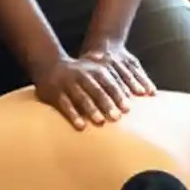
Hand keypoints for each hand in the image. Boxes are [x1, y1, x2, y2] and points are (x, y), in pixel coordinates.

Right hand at [33, 47, 150, 130]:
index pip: (109, 83)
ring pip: (81, 97)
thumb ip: (113, 81)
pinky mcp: (55, 92)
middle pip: (97, 90)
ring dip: (91, 109)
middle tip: (117, 117)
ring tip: (100, 121)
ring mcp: (67, 83)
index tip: (128, 108)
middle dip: (107, 104)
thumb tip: (139, 94)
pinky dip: (73, 115)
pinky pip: (65, 105)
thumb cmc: (80, 73)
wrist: (50, 64)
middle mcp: (81, 75)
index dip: (118, 95)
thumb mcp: (96, 71)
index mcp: (94, 70)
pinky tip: (81, 126)